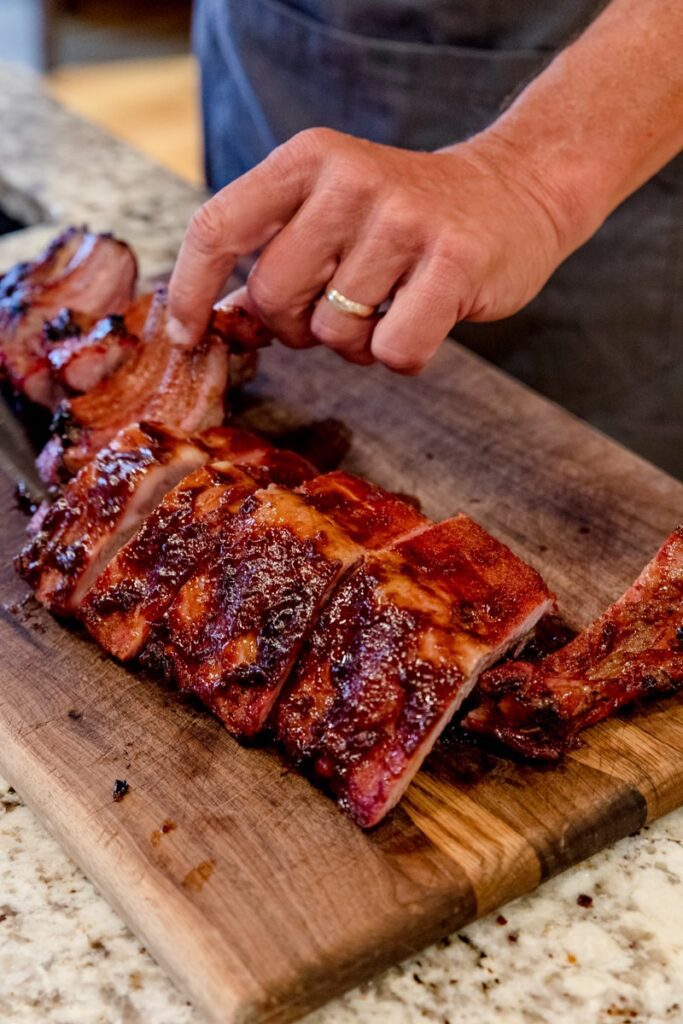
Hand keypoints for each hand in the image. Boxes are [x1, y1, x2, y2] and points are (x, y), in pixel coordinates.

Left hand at [167, 127, 579, 372]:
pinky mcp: (452, 262)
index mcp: (307, 160)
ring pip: (334, 334)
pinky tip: (424, 318)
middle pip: (273, 298)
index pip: (219, 227)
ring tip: (390, 305)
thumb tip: (217, 317)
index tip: (187, 335)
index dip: (191, 291)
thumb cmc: (408, 217)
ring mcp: (402, 220)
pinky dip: (403, 355)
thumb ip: (275, 253)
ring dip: (357, 343)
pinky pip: (393, 351)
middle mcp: (348, 181)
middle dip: (297, 327)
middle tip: (335, 311)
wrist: (515, 191)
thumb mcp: (331, 211)